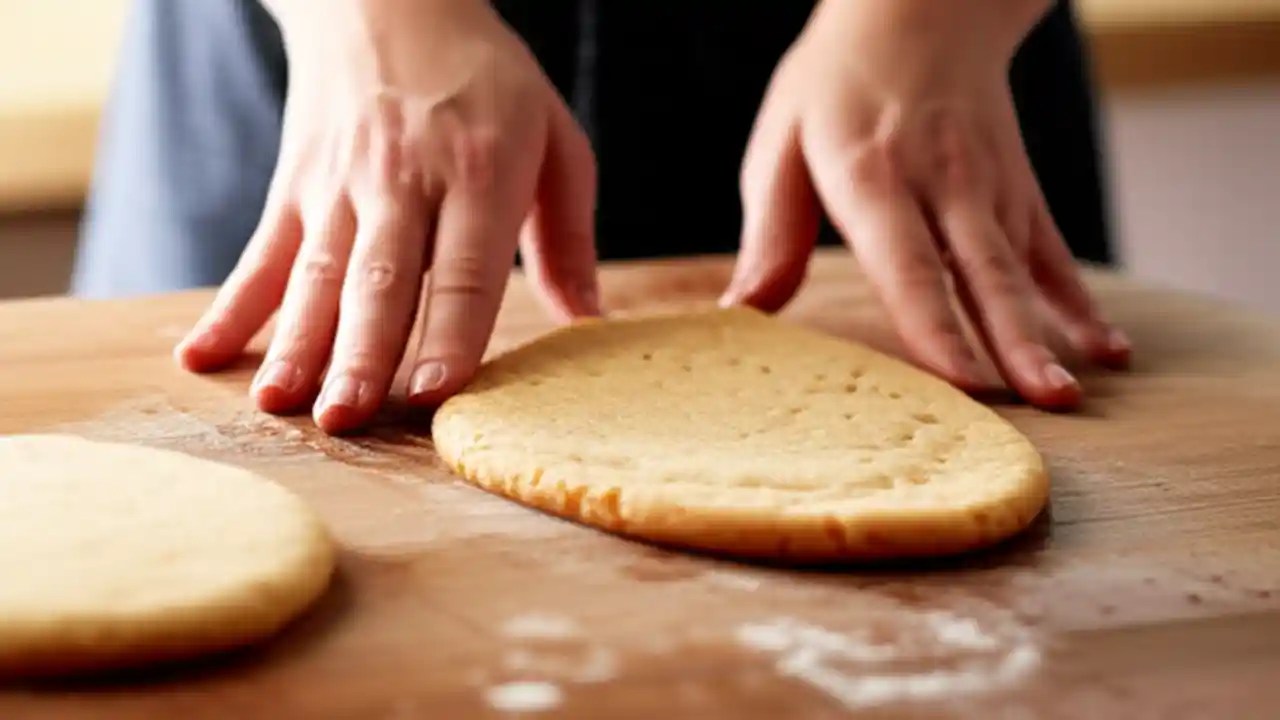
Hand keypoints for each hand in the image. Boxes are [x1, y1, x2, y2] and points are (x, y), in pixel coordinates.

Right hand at [175, 0, 598, 432]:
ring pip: (316, 274)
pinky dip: (231, 307)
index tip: (435, 391)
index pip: (466, 267)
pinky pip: (260, 254)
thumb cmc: (487, 81)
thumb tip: (589, 322)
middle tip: (348, 420)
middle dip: (362, 354)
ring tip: (280, 406)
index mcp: (481, 172)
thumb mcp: (555, 140)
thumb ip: (568, 237)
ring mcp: (340, 184)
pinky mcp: (295, 186)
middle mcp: (405, 180)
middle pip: (380, 279)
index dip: (451, 332)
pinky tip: (202, 355)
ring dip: (297, 343)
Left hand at [723, 0, 1129, 408]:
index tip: (962, 383)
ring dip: (1050, 335)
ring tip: (1071, 396)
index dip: (935, 326)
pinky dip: (1079, 301)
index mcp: (872, 178)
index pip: (908, 265)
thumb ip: (770, 235)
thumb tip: (738, 313)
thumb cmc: (835, 86)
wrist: (921, 8)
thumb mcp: (782, 145)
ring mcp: (988, 187)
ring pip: (1022, 270)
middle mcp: (941, 185)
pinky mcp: (1018, 188)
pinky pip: (1051, 251)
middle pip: (982, 274)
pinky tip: (1107, 349)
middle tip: (1043, 407)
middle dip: (1013, 345)